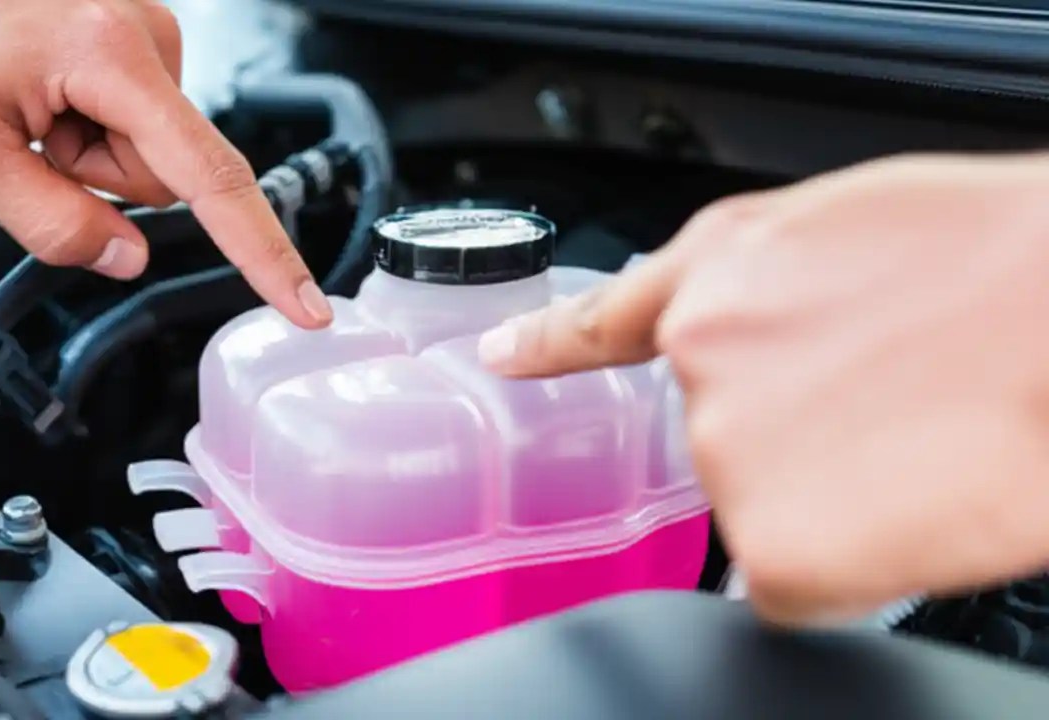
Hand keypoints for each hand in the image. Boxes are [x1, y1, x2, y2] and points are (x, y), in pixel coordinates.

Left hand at [0, 0, 331, 328]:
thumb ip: (50, 222)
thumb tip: (127, 259)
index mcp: (112, 60)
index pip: (211, 180)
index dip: (263, 255)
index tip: (305, 305)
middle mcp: (149, 36)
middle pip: (162, 173)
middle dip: (98, 175)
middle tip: (31, 134)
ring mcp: (147, 29)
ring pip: (147, 147)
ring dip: (88, 145)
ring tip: (31, 100)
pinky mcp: (137, 32)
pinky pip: (133, 113)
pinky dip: (88, 116)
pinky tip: (44, 85)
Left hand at [479, 152, 1048, 624]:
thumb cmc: (1002, 260)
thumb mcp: (862, 234)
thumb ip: (783, 293)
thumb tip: (784, 348)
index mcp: (723, 273)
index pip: (607, 321)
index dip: (551, 344)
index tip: (500, 357)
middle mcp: (701, 361)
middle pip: (726, 438)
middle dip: (800, 439)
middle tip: (894, 409)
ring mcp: (726, 453)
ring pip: (770, 508)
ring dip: (834, 497)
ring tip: (918, 441)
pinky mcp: (772, 542)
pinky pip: (798, 576)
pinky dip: (852, 563)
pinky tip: (908, 504)